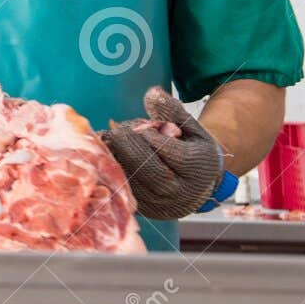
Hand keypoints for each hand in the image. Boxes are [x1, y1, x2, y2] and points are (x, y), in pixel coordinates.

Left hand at [100, 87, 225, 218]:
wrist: (199, 184)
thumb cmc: (191, 148)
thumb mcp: (190, 128)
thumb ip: (173, 111)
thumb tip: (152, 93)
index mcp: (199, 168)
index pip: (173, 153)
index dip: (152, 137)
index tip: (138, 126)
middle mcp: (182, 191)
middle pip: (152, 171)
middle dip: (130, 146)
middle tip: (118, 129)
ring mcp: (163, 205)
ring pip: (135, 183)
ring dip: (117, 158)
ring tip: (109, 139)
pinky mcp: (146, 210)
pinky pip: (125, 190)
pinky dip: (112, 170)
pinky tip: (105, 153)